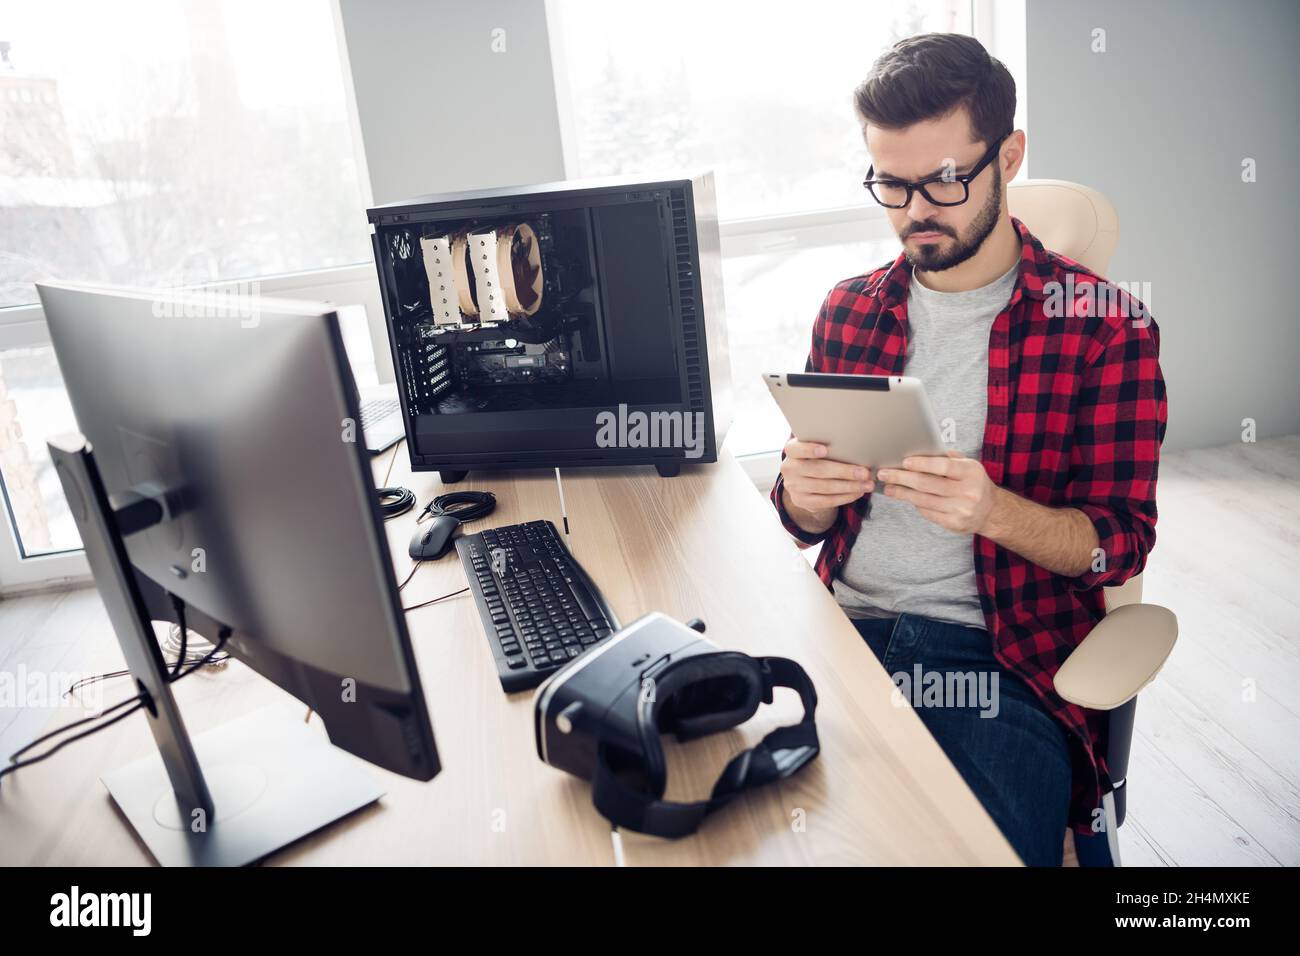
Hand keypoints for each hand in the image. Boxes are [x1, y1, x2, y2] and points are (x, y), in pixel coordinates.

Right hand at [779, 439, 873, 529]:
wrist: (803, 481)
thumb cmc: (817, 458)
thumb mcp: (816, 449)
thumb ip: (828, 447)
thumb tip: (857, 448)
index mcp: (792, 451)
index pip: (796, 449)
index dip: (809, 449)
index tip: (825, 449)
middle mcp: (789, 468)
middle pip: (818, 470)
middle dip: (844, 472)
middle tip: (864, 472)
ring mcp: (793, 486)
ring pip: (825, 487)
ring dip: (849, 486)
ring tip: (866, 484)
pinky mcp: (801, 501)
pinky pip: (826, 501)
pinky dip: (844, 497)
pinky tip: (857, 493)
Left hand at [876, 449, 1002, 534]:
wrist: (991, 511)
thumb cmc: (972, 482)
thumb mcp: (967, 465)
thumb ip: (947, 458)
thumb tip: (918, 450)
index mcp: (971, 472)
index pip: (944, 466)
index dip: (922, 463)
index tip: (904, 461)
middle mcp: (968, 492)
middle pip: (928, 484)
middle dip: (902, 478)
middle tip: (884, 474)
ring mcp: (961, 510)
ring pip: (924, 500)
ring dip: (902, 493)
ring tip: (888, 487)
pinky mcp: (954, 524)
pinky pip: (928, 513)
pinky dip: (915, 504)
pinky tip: (905, 497)